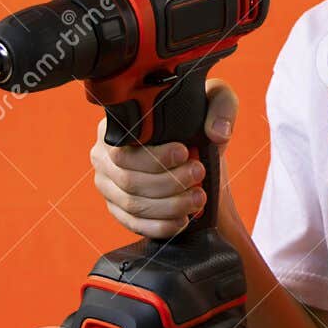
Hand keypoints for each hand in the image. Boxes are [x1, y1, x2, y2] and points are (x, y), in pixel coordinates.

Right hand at [89, 78, 239, 238]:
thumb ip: (221, 106)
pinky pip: (134, 224)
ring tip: (198, 198)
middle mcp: (106, 156)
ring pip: (133, 204)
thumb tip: (217, 132)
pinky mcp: (118, 209)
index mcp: (120, 127)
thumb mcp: (215, 102)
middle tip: (198, 175)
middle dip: (169, 182)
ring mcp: (109, 186)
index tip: (186, 153)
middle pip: (129, 179)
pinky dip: (160, 226)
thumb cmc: (198, 123)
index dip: (155, 156)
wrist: (198, 156)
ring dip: (170, 205)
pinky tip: (182, 219)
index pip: (125, 147)